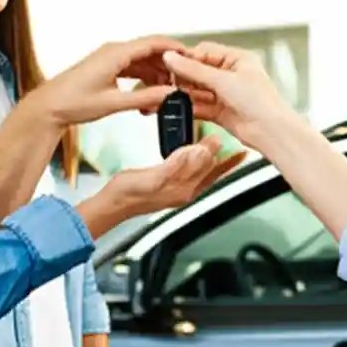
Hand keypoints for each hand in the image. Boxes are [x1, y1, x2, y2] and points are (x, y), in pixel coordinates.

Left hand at [29, 36, 185, 125]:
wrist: (48, 108)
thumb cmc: (73, 102)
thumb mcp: (114, 103)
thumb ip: (144, 97)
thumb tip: (169, 95)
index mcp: (116, 53)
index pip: (154, 42)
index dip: (175, 48)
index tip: (192, 56)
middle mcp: (113, 51)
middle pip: (151, 51)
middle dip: (168, 66)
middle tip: (183, 81)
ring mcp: (109, 59)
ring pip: (142, 61)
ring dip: (156, 75)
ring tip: (167, 94)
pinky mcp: (106, 68)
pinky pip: (132, 68)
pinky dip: (144, 79)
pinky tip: (149, 95)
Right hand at [110, 136, 244, 208]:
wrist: (112, 206)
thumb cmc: (127, 195)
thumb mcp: (152, 177)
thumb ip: (176, 166)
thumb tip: (197, 153)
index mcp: (183, 188)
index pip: (208, 167)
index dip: (219, 152)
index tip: (229, 140)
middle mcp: (184, 190)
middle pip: (210, 171)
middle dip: (223, 158)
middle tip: (235, 144)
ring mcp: (176, 189)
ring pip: (202, 173)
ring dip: (214, 161)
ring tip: (225, 152)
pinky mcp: (167, 186)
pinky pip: (189, 173)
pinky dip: (196, 163)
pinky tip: (193, 157)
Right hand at [161, 43, 294, 148]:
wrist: (271, 132)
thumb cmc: (261, 102)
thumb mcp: (223, 80)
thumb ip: (194, 70)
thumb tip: (172, 58)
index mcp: (238, 59)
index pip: (206, 51)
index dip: (187, 57)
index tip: (169, 62)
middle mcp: (232, 76)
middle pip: (200, 71)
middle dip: (184, 76)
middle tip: (168, 80)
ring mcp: (227, 94)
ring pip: (199, 89)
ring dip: (186, 92)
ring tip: (171, 94)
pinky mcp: (222, 112)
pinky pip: (201, 106)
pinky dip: (190, 107)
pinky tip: (180, 107)